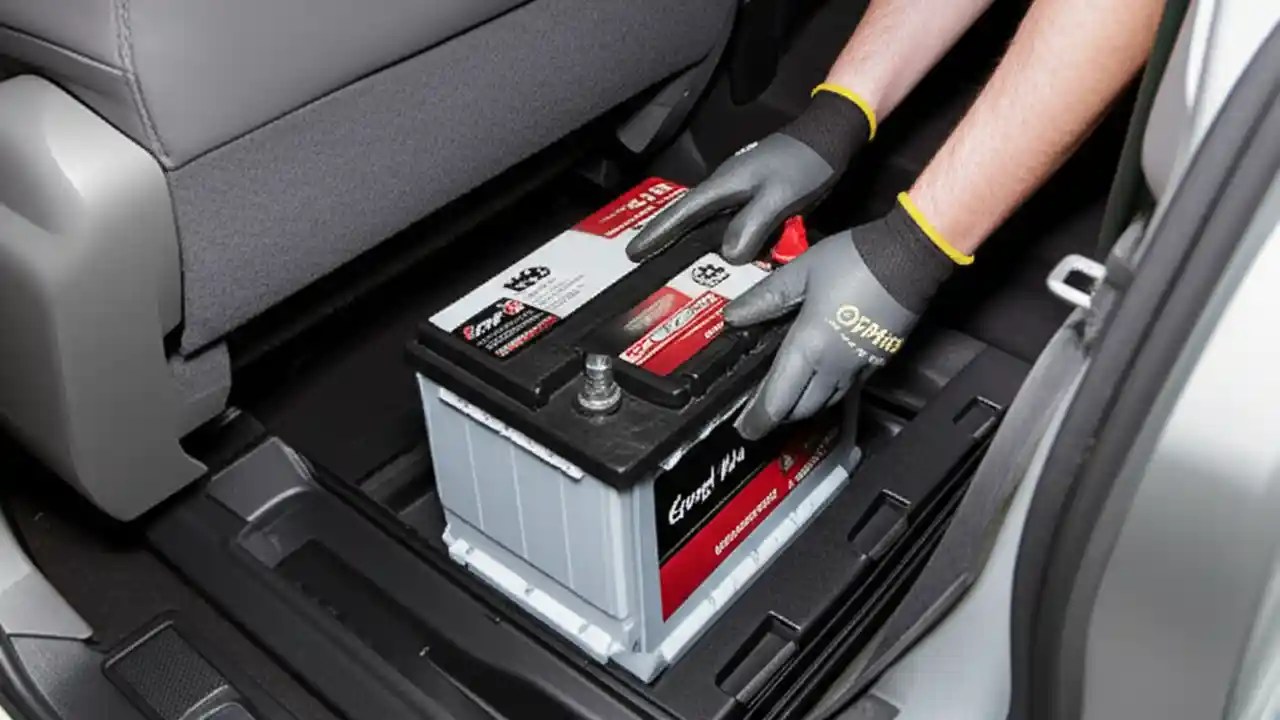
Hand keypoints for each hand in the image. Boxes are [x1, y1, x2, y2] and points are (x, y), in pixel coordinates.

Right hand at [627, 86, 873, 264]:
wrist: (828, 138)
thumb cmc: (804, 164)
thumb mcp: (779, 196)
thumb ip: (752, 224)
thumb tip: (728, 255)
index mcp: (725, 184)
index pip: (682, 212)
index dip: (658, 233)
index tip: (633, 252)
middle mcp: (726, 187)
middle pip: (688, 216)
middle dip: (666, 237)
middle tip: (644, 260)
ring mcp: (740, 190)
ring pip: (710, 221)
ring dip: (694, 240)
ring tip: (677, 264)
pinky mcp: (755, 196)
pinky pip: (731, 222)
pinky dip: (723, 238)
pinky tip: (726, 256)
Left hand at [726, 199, 962, 439]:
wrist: (910, 258)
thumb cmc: (855, 261)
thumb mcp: (800, 272)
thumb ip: (766, 297)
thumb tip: (733, 315)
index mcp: (809, 347)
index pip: (778, 398)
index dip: (759, 418)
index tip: (746, 429)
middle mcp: (834, 366)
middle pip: (802, 408)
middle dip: (779, 414)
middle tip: (762, 412)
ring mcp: (859, 367)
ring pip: (826, 401)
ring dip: (805, 406)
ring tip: (788, 398)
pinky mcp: (878, 361)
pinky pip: (848, 388)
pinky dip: (829, 392)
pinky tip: (822, 378)